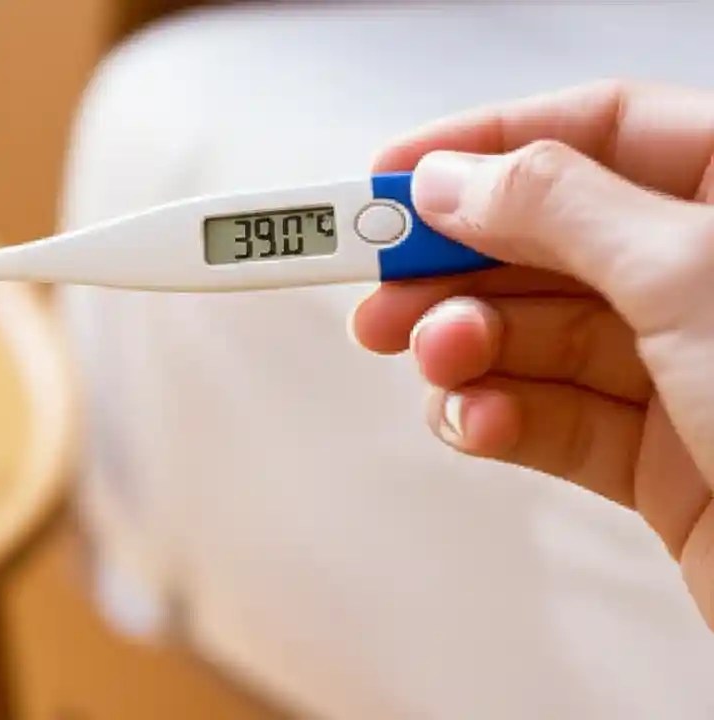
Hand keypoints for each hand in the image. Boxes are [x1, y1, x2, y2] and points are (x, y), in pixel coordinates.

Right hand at [350, 81, 713, 626]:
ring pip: (538, 336)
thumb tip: (455, 179)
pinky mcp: (658, 458)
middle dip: (456, 265)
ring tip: (438, 359)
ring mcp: (683, 371)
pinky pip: (550, 419)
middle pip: (548, 241)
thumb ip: (557, 209)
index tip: (393, 178)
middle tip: (381, 286)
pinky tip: (481, 421)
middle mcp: (708, 278)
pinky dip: (501, 419)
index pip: (597, 132)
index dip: (487, 145)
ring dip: (470, 347)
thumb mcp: (687, 274)